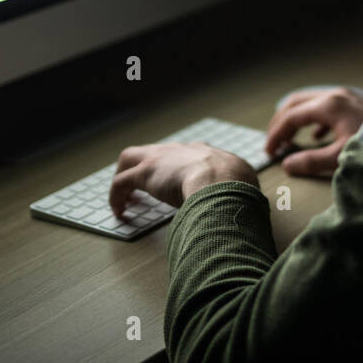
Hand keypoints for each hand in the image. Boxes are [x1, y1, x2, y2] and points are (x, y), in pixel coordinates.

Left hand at [107, 141, 257, 218]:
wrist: (224, 180)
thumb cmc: (237, 187)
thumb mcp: (243, 184)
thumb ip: (240, 191)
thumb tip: (245, 208)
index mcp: (205, 153)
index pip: (185, 155)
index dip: (177, 169)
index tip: (175, 184)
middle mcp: (180, 150)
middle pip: (155, 151)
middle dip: (147, 167)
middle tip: (144, 188)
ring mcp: (160, 159)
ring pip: (131, 159)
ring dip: (126, 177)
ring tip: (126, 199)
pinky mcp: (144, 173)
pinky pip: (121, 182)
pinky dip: (117, 196)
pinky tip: (119, 211)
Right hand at [264, 87, 362, 177]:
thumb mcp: (340, 158)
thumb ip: (311, 161)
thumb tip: (288, 164)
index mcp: (328, 105)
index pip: (290, 117)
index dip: (276, 135)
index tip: (269, 153)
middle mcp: (334, 95)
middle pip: (295, 103)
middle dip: (280, 123)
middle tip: (273, 143)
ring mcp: (345, 96)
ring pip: (309, 102)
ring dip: (296, 120)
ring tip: (288, 140)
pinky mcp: (355, 103)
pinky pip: (325, 106)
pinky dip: (313, 119)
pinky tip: (316, 135)